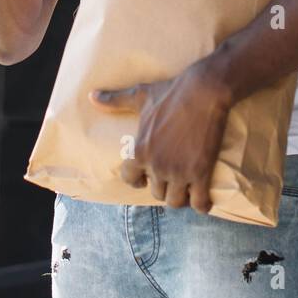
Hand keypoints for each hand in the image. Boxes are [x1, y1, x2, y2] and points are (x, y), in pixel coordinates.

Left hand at [89, 62, 233, 213]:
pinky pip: (199, 202)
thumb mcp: (139, 96)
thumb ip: (115, 101)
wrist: (203, 91)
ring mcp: (179, 172)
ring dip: (181, 198)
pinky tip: (204, 200)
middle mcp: (157, 166)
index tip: (144, 179)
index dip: (137, 180)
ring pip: (175, 202)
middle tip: (171, 182)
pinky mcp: (201, 173)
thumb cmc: (170, 93)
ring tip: (187, 191)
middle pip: (156, 193)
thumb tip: (92, 96)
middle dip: (163, 188)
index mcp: (139, 151)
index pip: (129, 179)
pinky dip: (202, 205)